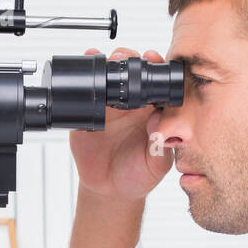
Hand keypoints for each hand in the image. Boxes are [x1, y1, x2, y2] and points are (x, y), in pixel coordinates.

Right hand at [69, 47, 173, 201]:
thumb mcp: (157, 164)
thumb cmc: (139, 175)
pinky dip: (85, 77)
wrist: (110, 190)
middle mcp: (132, 104)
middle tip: (129, 57)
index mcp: (152, 111)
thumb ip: (162, 146)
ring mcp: (109, 107)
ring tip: (112, 58)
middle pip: (132, 70)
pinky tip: (88, 67)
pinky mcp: (88, 114)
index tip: (155, 59)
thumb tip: (160, 123)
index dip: (157, 68)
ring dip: (110, 62)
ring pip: (110, 76)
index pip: (157, 82)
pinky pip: (86, 92)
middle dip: (131, 58)